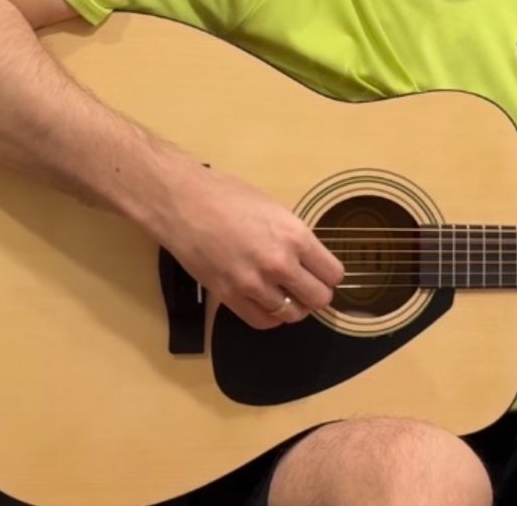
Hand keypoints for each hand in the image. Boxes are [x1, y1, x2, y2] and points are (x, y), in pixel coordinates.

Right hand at [148, 161, 344, 329]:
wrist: (183, 203)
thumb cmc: (227, 195)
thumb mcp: (274, 208)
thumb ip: (294, 236)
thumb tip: (308, 258)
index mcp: (295, 235)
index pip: (333, 274)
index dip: (330, 275)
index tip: (323, 274)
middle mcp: (279, 263)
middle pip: (319, 299)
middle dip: (316, 294)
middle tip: (307, 287)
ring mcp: (254, 283)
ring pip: (292, 314)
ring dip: (293, 307)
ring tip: (286, 295)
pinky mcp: (230, 296)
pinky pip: (262, 321)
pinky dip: (270, 317)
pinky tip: (267, 305)